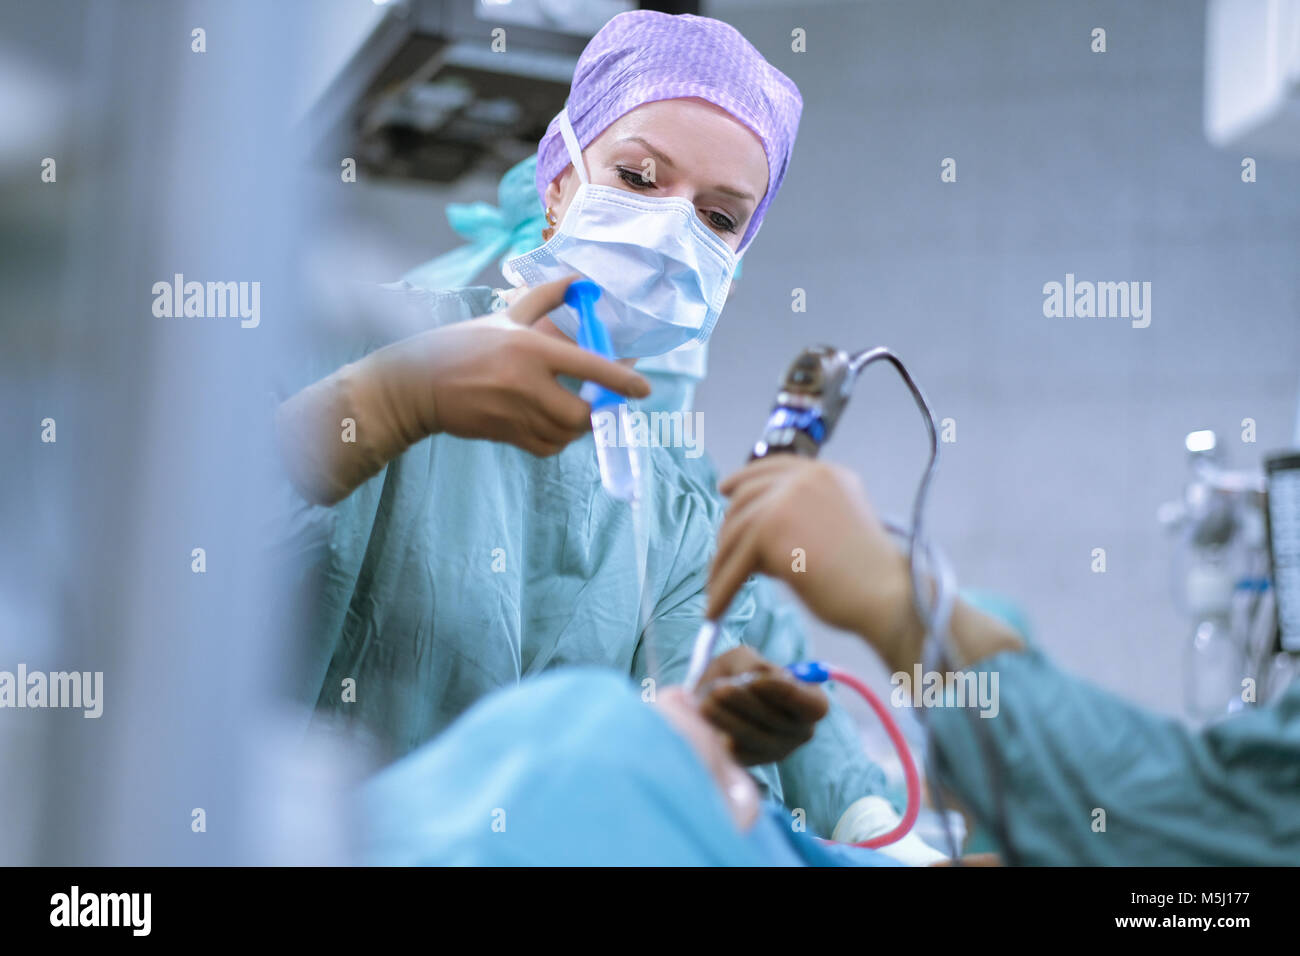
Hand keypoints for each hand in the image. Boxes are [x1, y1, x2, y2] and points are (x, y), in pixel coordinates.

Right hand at [424, 276, 649, 455]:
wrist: (417, 385)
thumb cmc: (462, 345)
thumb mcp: (505, 317)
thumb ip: (545, 297)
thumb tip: (580, 281)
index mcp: (530, 349)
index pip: (589, 366)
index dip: (621, 380)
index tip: (643, 388)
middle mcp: (525, 384)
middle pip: (582, 414)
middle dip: (599, 411)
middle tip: (603, 400)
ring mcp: (515, 413)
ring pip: (566, 434)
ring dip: (579, 426)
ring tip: (575, 407)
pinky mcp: (506, 435)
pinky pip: (548, 447)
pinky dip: (559, 439)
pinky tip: (552, 422)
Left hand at [695, 646, 827, 765]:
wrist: (715, 698)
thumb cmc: (738, 673)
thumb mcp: (745, 658)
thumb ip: (751, 665)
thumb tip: (752, 680)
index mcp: (812, 703)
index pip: (812, 705)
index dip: (784, 692)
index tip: (753, 682)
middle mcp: (801, 732)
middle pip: (776, 720)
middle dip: (744, 703)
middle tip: (718, 689)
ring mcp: (777, 751)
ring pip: (752, 737)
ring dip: (725, 718)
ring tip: (704, 702)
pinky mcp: (751, 763)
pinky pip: (734, 751)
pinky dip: (716, 734)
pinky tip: (704, 720)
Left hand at [707, 457, 916, 660]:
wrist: (887, 596)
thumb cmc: (867, 575)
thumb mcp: (835, 527)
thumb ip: (801, 516)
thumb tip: (753, 527)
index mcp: (826, 473)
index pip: (772, 468)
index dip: (743, 479)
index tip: (725, 490)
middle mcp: (806, 478)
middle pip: (746, 498)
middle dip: (729, 532)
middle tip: (720, 559)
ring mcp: (787, 500)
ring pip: (736, 532)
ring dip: (721, 566)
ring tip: (715, 594)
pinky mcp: (772, 529)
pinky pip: (735, 562)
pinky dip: (722, 588)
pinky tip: (716, 610)